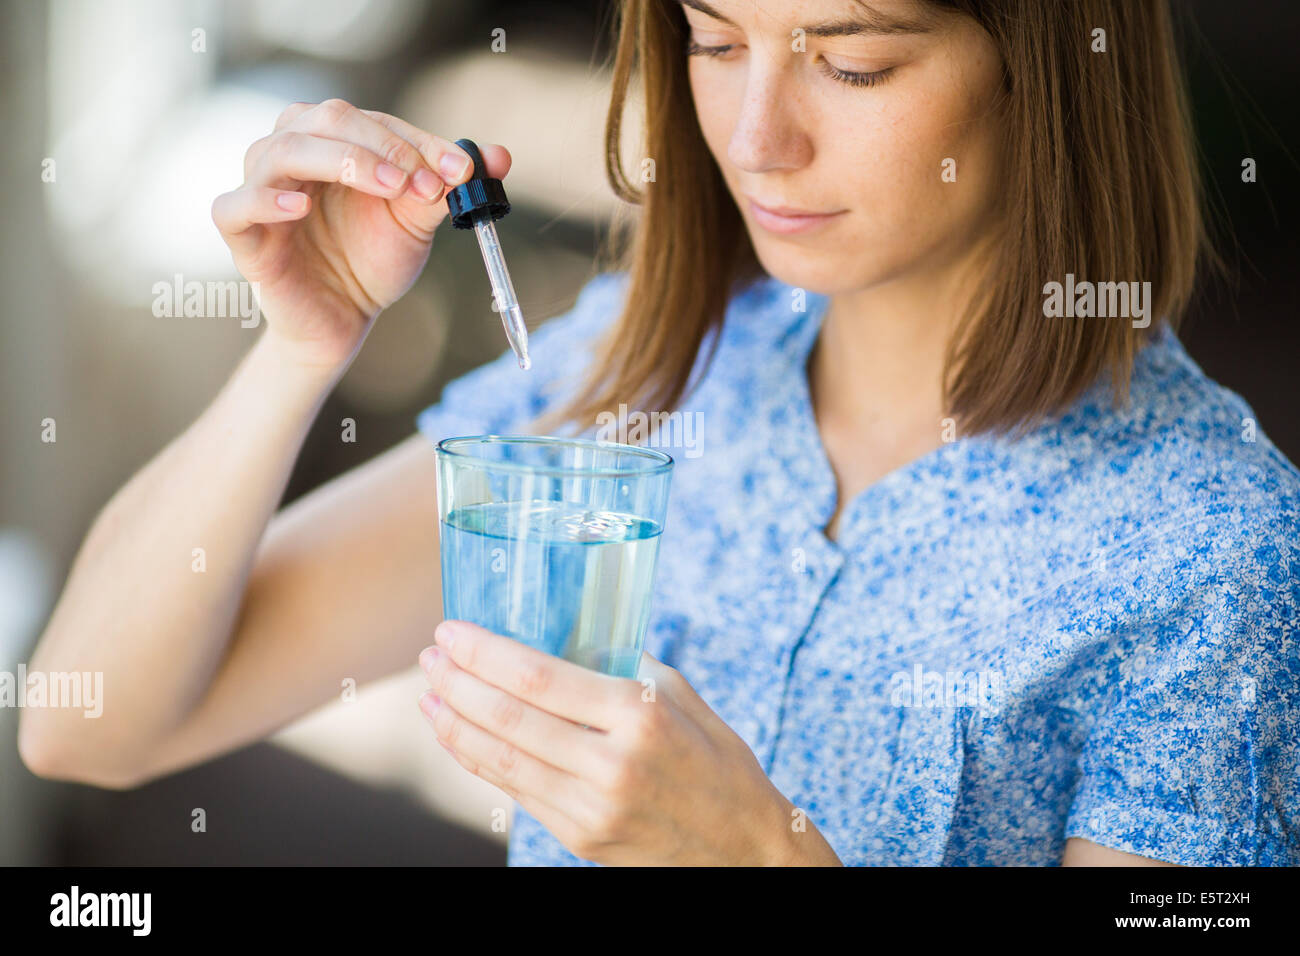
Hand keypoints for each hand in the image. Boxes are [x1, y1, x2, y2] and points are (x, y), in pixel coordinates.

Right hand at [212, 98, 510, 369]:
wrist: (345, 319)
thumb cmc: (373, 260)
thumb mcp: (416, 222)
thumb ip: (447, 187)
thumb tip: (498, 156)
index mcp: (331, 141)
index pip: (371, 120)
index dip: (416, 140)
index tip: (462, 168)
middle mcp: (292, 153)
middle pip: (324, 119)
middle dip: (381, 145)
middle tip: (423, 180)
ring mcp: (262, 191)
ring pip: (280, 150)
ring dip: (340, 162)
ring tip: (387, 187)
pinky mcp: (243, 236)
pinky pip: (233, 207)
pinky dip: (264, 200)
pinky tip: (299, 207)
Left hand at [417, 620, 842, 865]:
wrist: (744, 848)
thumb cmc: (717, 760)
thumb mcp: (681, 695)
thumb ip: (625, 665)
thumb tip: (571, 632)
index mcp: (639, 715)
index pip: (540, 678)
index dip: (486, 653)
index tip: (453, 631)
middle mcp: (612, 763)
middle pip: (510, 718)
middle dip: (458, 683)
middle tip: (431, 656)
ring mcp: (592, 807)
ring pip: (502, 760)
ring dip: (455, 724)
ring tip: (429, 693)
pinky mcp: (580, 837)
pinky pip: (516, 791)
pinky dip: (478, 761)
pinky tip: (458, 736)